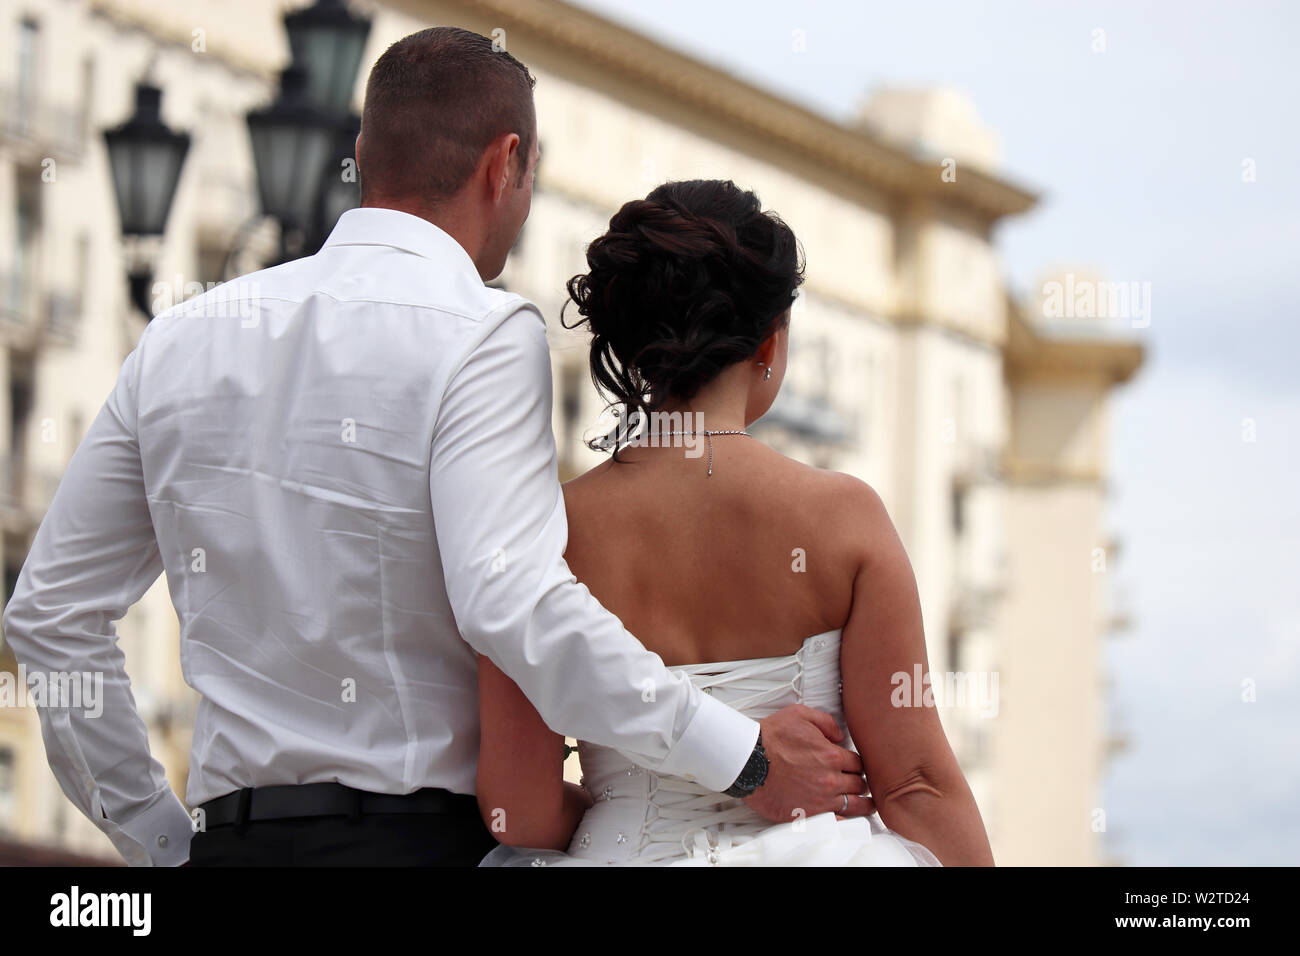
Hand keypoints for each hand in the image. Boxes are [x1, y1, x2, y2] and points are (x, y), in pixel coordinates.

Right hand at [743, 704, 874, 823]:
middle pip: (858, 784)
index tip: (852, 767)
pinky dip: (845, 821)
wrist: (748, 760)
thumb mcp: (799, 714)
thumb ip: (826, 722)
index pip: (857, 763)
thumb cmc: (770, 737)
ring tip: (867, 805)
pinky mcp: (808, 814)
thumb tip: (840, 735)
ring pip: (854, 805)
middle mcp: (830, 779)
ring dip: (862, 804)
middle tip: (858, 784)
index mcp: (831, 755)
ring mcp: (821, 799)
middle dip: (859, 782)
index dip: (856, 764)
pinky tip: (849, 819)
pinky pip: (836, 821)